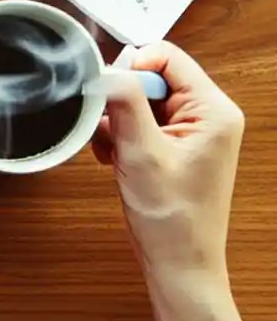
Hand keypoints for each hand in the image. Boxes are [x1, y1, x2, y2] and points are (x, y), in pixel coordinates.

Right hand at [91, 42, 243, 288]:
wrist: (178, 263)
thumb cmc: (171, 218)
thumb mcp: (141, 153)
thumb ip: (125, 104)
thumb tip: (108, 69)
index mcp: (213, 110)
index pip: (167, 58)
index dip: (131, 69)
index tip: (108, 95)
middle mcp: (208, 116)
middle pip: (152, 79)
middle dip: (121, 102)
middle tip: (110, 133)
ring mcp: (192, 133)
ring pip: (141, 103)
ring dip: (118, 123)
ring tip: (115, 153)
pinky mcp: (175, 148)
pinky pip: (140, 124)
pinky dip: (121, 138)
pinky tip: (116, 160)